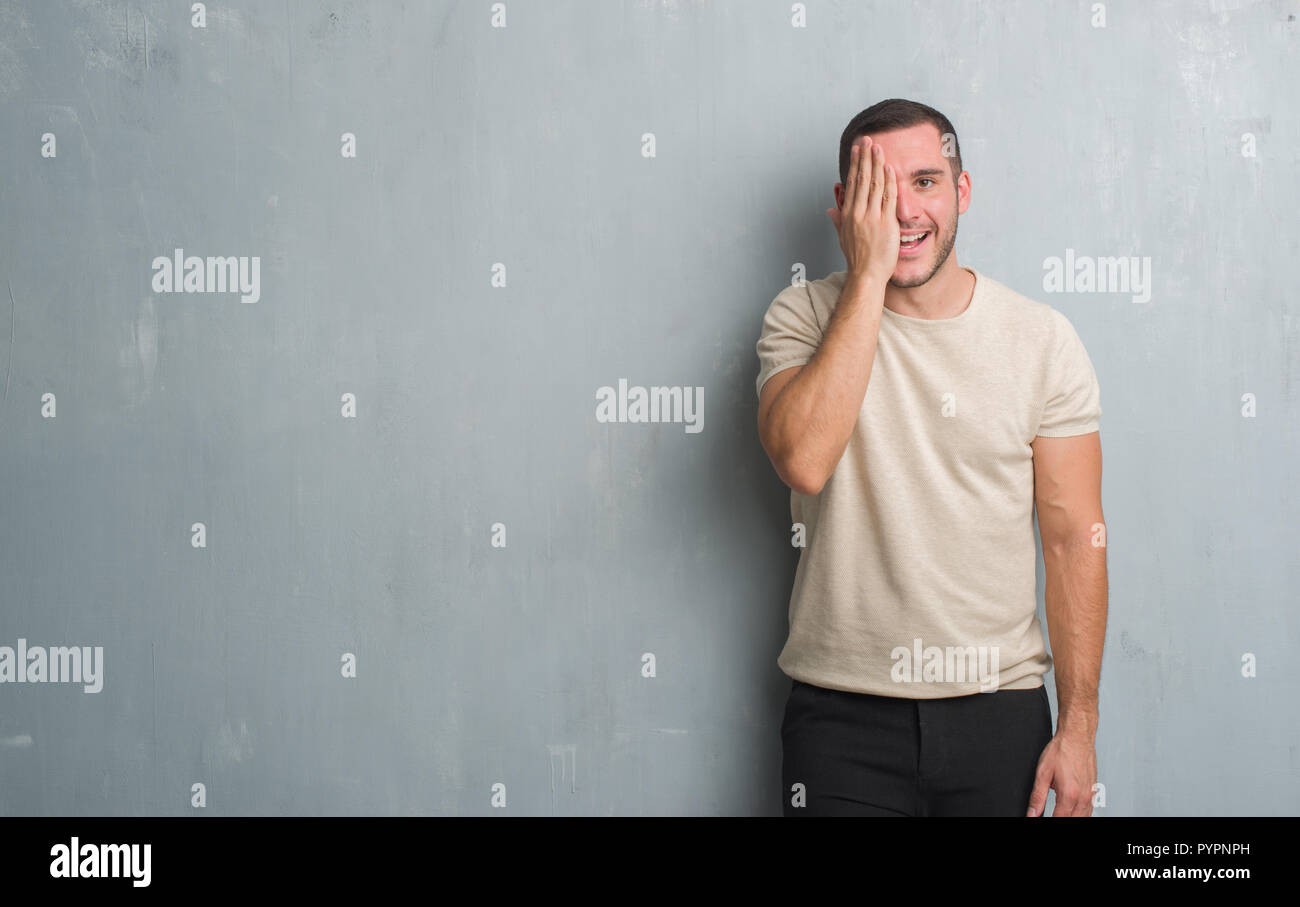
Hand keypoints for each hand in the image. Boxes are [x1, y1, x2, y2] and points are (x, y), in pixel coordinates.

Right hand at [827, 136, 899, 282]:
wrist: (867, 275)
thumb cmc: (857, 260)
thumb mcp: (843, 238)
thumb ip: (838, 221)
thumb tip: (830, 210)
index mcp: (848, 214)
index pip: (852, 183)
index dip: (855, 164)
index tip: (857, 150)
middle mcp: (858, 213)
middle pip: (862, 179)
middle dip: (865, 157)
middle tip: (867, 140)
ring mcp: (872, 217)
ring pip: (875, 184)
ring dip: (877, 163)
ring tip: (878, 147)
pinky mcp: (885, 223)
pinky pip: (888, 198)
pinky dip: (889, 181)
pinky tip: (889, 168)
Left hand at [1026, 731, 1097, 815]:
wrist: (1077, 737)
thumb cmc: (1062, 750)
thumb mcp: (1043, 773)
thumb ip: (1037, 796)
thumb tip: (1032, 813)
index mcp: (1069, 794)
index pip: (1059, 819)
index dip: (1048, 823)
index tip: (1040, 820)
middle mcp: (1083, 797)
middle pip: (1073, 821)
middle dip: (1061, 820)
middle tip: (1051, 815)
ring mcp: (1091, 794)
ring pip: (1084, 817)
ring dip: (1071, 818)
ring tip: (1059, 814)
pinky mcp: (1094, 790)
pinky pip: (1090, 810)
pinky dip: (1081, 814)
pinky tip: (1073, 811)